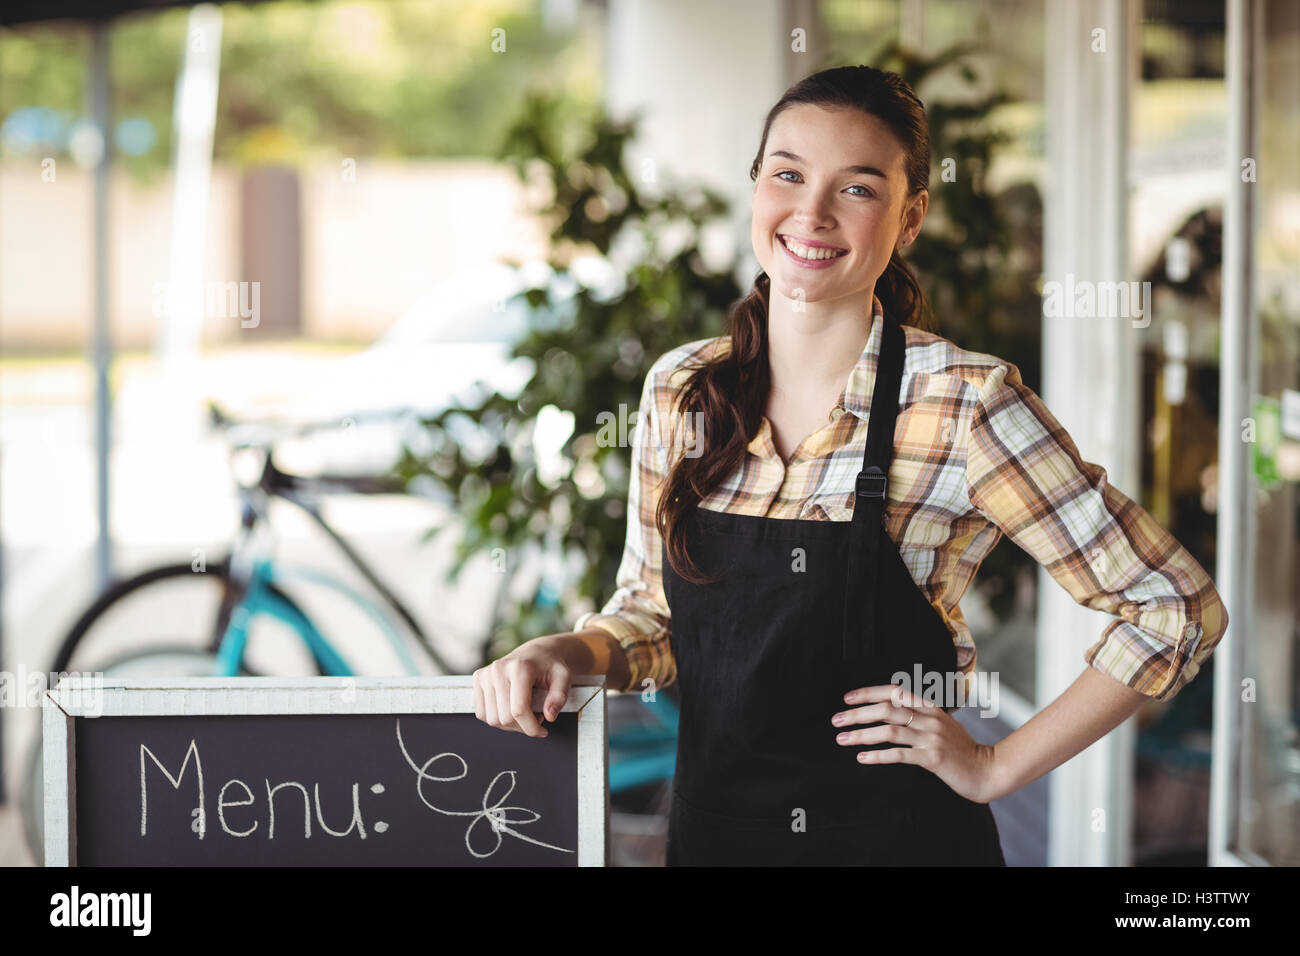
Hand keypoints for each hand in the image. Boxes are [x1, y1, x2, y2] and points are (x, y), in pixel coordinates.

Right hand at [471, 635, 578, 737]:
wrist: (537, 652)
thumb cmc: (550, 665)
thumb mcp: (564, 678)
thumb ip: (559, 697)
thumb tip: (550, 715)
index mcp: (519, 668)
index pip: (519, 710)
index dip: (531, 728)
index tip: (543, 731)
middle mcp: (498, 669)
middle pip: (505, 718)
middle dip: (523, 727)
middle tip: (537, 718)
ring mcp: (485, 674)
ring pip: (492, 719)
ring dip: (510, 725)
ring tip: (525, 712)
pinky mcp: (478, 679)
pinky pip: (482, 713)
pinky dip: (497, 718)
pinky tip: (510, 709)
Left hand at [831, 683, 999, 803]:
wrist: (986, 770)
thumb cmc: (961, 749)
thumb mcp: (943, 723)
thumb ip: (921, 714)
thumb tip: (894, 708)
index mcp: (930, 706)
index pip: (894, 691)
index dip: (868, 693)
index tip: (847, 699)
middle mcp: (929, 718)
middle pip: (886, 709)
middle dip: (857, 714)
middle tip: (836, 720)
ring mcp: (931, 737)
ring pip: (889, 731)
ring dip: (861, 734)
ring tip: (842, 739)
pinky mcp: (932, 758)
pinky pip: (899, 755)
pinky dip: (878, 756)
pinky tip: (862, 758)